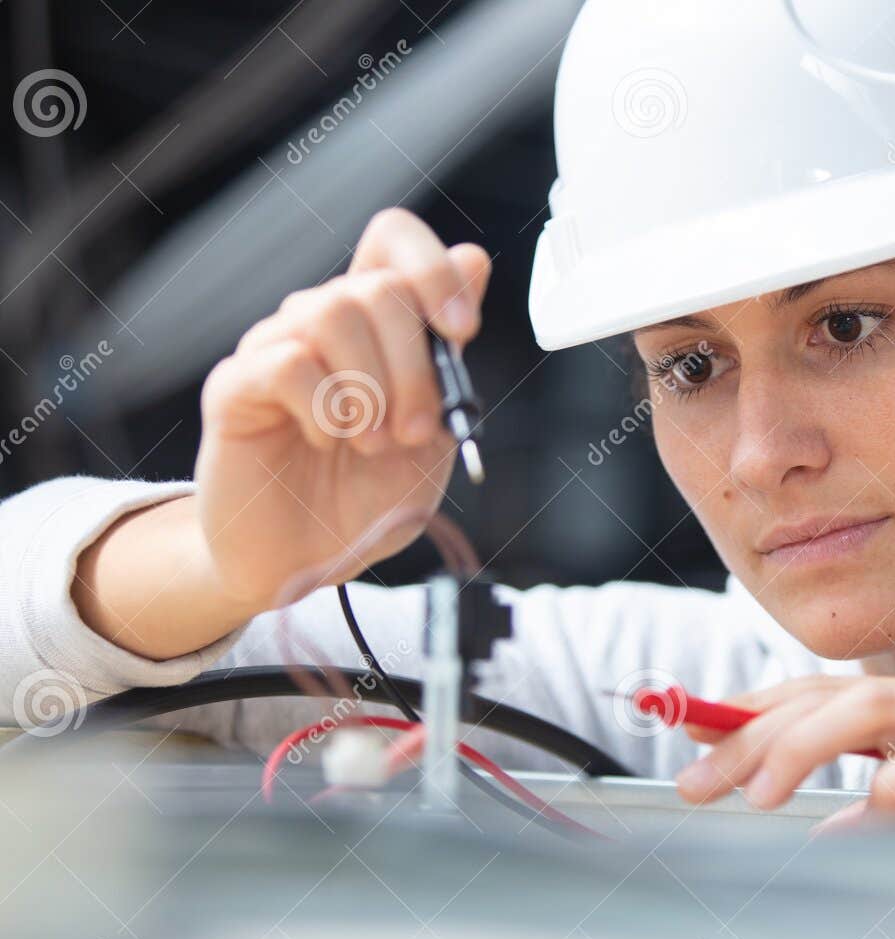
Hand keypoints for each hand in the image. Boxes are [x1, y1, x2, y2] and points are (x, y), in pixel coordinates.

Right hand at [193, 207, 490, 610]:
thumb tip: (473, 258)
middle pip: (375, 288)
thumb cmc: (365, 494)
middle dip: (414, 367)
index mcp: (375, 324)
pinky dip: (324, 408)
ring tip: (372, 442)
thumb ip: (449, 354)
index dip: (433, 268)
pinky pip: (286, 363)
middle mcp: (320, 321)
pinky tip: (326, 441)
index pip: (392, 238)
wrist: (307, 558)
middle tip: (414, 431)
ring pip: (331, 313)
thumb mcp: (433, 431)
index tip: (461, 333)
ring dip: (370, 387)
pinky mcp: (235, 386)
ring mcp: (274, 348)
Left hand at [674, 674, 894, 829]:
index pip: (816, 693)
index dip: (748, 706)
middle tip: (691, 779)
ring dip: (802, 745)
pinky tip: (859, 815)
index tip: (685, 723)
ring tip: (753, 793)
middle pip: (824, 696)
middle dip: (748, 731)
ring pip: (870, 707)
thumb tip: (837, 828)